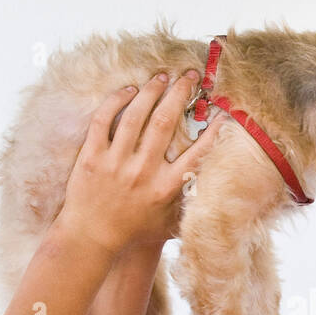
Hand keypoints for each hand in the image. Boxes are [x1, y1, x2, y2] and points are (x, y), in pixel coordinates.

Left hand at [58, 70, 225, 254]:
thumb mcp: (168, 223)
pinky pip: (103, 120)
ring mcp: (115, 162)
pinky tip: (128, 90)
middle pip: (165, 121)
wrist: (91, 238)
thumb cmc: (133, 231)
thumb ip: (189, 203)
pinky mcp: (91, 157)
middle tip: (190, 76)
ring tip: (161, 76)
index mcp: (165, 187)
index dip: (214, 129)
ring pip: (135, 115)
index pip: (197, 152)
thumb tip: (217, 190)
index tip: (224, 111)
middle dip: (180, 92)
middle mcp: (142, 172)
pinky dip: (116, 100)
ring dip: (151, 90)